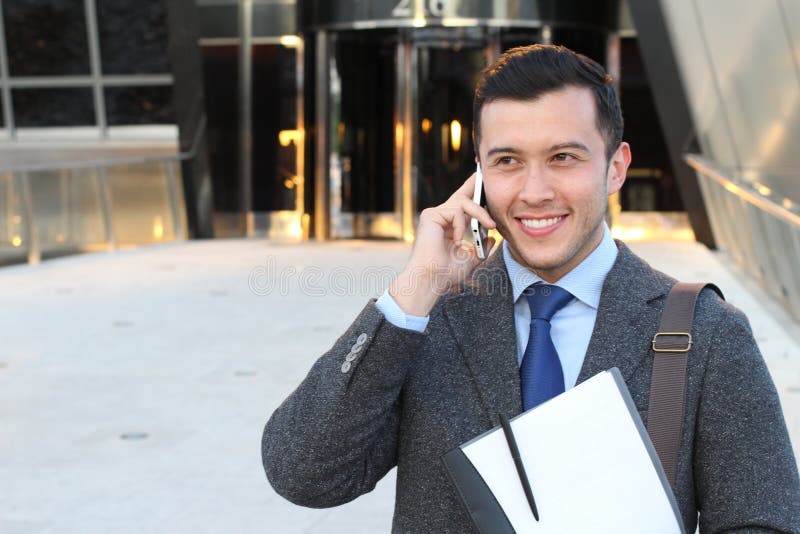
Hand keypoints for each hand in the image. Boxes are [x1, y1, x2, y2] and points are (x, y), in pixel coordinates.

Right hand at [389, 173, 495, 315]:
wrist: (431, 279)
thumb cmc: (446, 273)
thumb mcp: (471, 259)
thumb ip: (481, 248)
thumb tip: (492, 238)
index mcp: (449, 226)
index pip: (464, 206)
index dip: (475, 196)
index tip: (487, 187)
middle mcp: (441, 217)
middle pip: (462, 194)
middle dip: (475, 184)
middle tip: (484, 173)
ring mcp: (435, 215)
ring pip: (463, 203)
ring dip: (480, 214)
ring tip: (490, 225)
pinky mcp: (431, 215)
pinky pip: (455, 211)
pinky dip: (462, 226)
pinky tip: (458, 241)